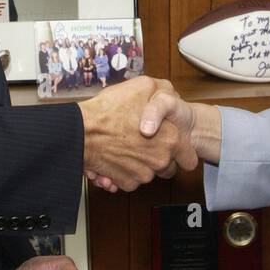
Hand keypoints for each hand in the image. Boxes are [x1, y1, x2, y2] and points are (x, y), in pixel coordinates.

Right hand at [78, 76, 197, 191]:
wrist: (80, 131)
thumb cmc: (109, 110)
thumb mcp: (143, 86)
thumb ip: (164, 91)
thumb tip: (171, 95)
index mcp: (172, 139)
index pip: (189, 157)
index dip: (181, 151)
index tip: (172, 147)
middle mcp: (160, 160)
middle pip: (168, 167)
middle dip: (158, 158)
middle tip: (144, 144)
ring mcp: (143, 174)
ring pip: (148, 174)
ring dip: (139, 165)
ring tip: (125, 148)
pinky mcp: (127, 183)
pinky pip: (130, 181)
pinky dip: (123, 173)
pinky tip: (115, 158)